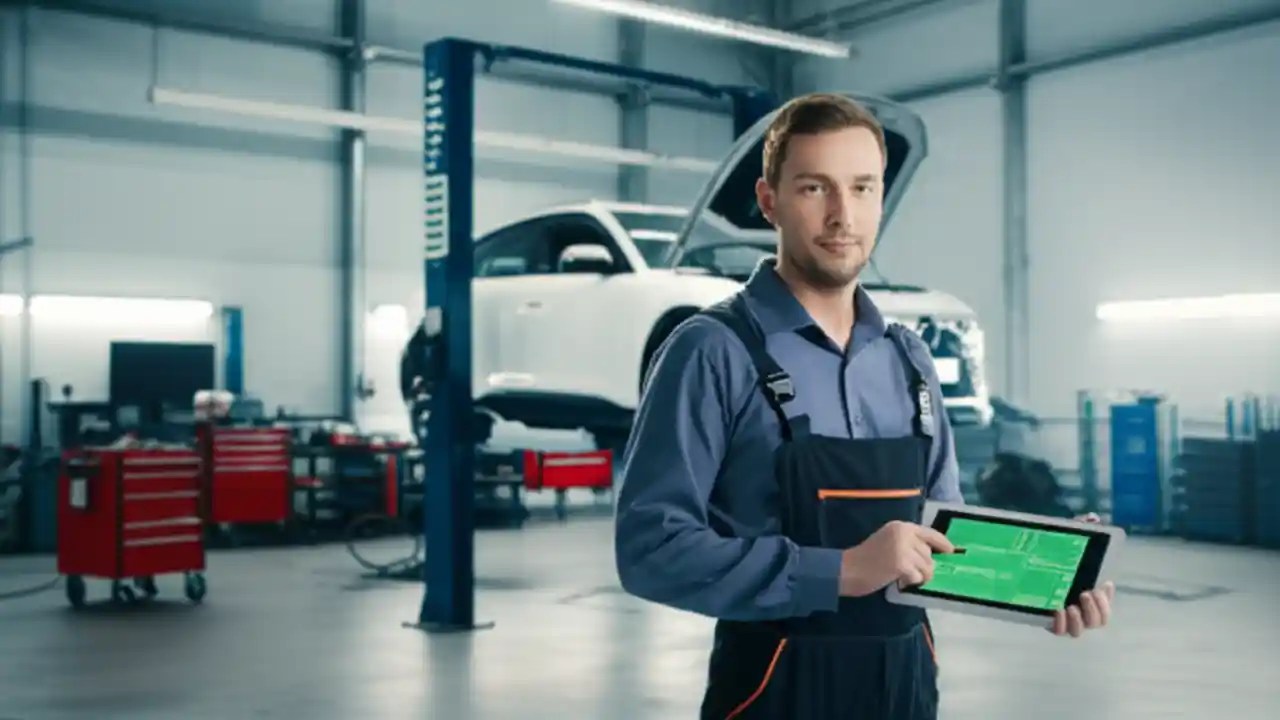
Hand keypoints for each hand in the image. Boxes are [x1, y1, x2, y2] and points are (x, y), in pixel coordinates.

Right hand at [839, 521, 955, 596]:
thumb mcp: (888, 542)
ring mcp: (903, 548)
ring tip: (902, 576)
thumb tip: (931, 555)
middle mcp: (904, 534)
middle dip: (923, 566)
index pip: (929, 533)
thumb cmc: (866, 558)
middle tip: (908, 572)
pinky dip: (911, 582)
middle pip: (929, 554)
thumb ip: (908, 543)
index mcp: (900, 526)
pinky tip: (899, 580)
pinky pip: (918, 577)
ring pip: (927, 567)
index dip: (942, 543)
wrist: (848, 569)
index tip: (951, 551)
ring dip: (919, 576)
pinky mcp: (901, 564)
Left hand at [1050, 511, 1113, 636]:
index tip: (1102, 584)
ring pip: (1081, 630)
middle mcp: (1081, 608)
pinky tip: (1057, 611)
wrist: (1028, 564)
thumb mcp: (1067, 540)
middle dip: (1098, 609)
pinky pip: (1059, 631)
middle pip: (1099, 620)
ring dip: (1080, 621)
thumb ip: (1081, 528)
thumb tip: (1093, 518)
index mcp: (1091, 591)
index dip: (1107, 597)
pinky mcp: (1049, 621)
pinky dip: (1061, 624)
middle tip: (1086, 594)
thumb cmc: (1053, 555)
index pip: (1106, 601)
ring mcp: (1066, 617)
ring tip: (1072, 607)